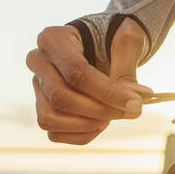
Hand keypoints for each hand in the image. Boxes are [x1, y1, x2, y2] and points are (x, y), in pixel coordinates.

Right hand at [25, 18, 151, 144]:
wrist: (99, 44)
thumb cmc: (111, 39)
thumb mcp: (125, 40)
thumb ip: (127, 68)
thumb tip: (135, 99)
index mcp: (53, 38)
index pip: (76, 72)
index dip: (107, 92)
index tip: (136, 104)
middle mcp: (38, 62)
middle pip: (61, 97)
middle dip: (101, 110)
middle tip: (133, 110)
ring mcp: (37, 88)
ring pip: (50, 119)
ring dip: (88, 124)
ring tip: (114, 114)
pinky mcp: (42, 108)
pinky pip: (55, 134)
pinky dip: (82, 134)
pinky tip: (102, 121)